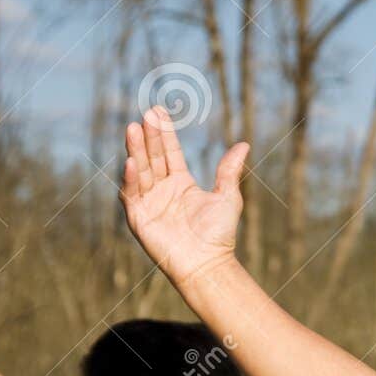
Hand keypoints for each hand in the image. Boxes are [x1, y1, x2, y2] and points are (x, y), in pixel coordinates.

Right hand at [121, 106, 248, 285]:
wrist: (207, 264)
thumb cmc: (219, 235)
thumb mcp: (227, 197)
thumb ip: (229, 170)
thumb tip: (244, 144)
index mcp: (181, 183)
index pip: (169, 152)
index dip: (164, 132)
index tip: (159, 110)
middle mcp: (162, 190)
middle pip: (153, 157)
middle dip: (149, 136)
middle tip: (147, 114)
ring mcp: (149, 203)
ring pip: (140, 171)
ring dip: (136, 150)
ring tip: (134, 128)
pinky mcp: (139, 218)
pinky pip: (132, 195)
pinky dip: (131, 179)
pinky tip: (132, 162)